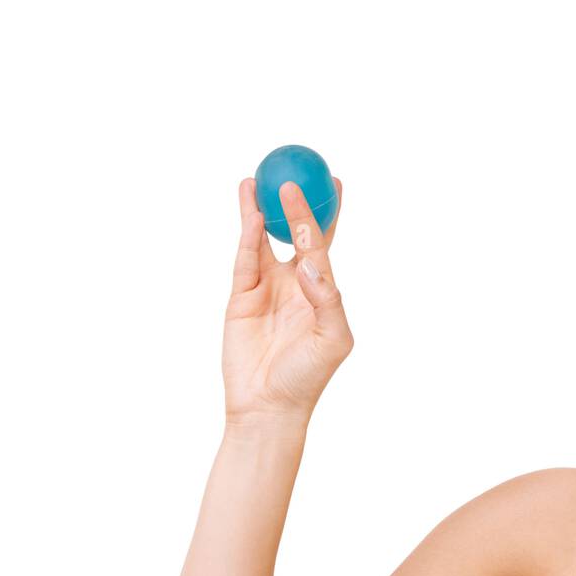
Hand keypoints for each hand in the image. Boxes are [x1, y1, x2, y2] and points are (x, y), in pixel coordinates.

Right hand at [222, 175, 353, 429]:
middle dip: (294, 201)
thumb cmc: (308, 376)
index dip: (330, 212)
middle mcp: (293, 283)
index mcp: (321, 289)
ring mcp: (265, 288)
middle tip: (293, 168)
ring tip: (256, 178)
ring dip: (259, 210)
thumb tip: (311, 262)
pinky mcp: (240, 298)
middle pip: (293, 232)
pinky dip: (247, 235)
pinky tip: (250, 212)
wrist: (269, 406)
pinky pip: (244, 259)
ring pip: (262, 239)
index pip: (326, 242)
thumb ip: (328, 297)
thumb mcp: (334, 338)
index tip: (335, 181)